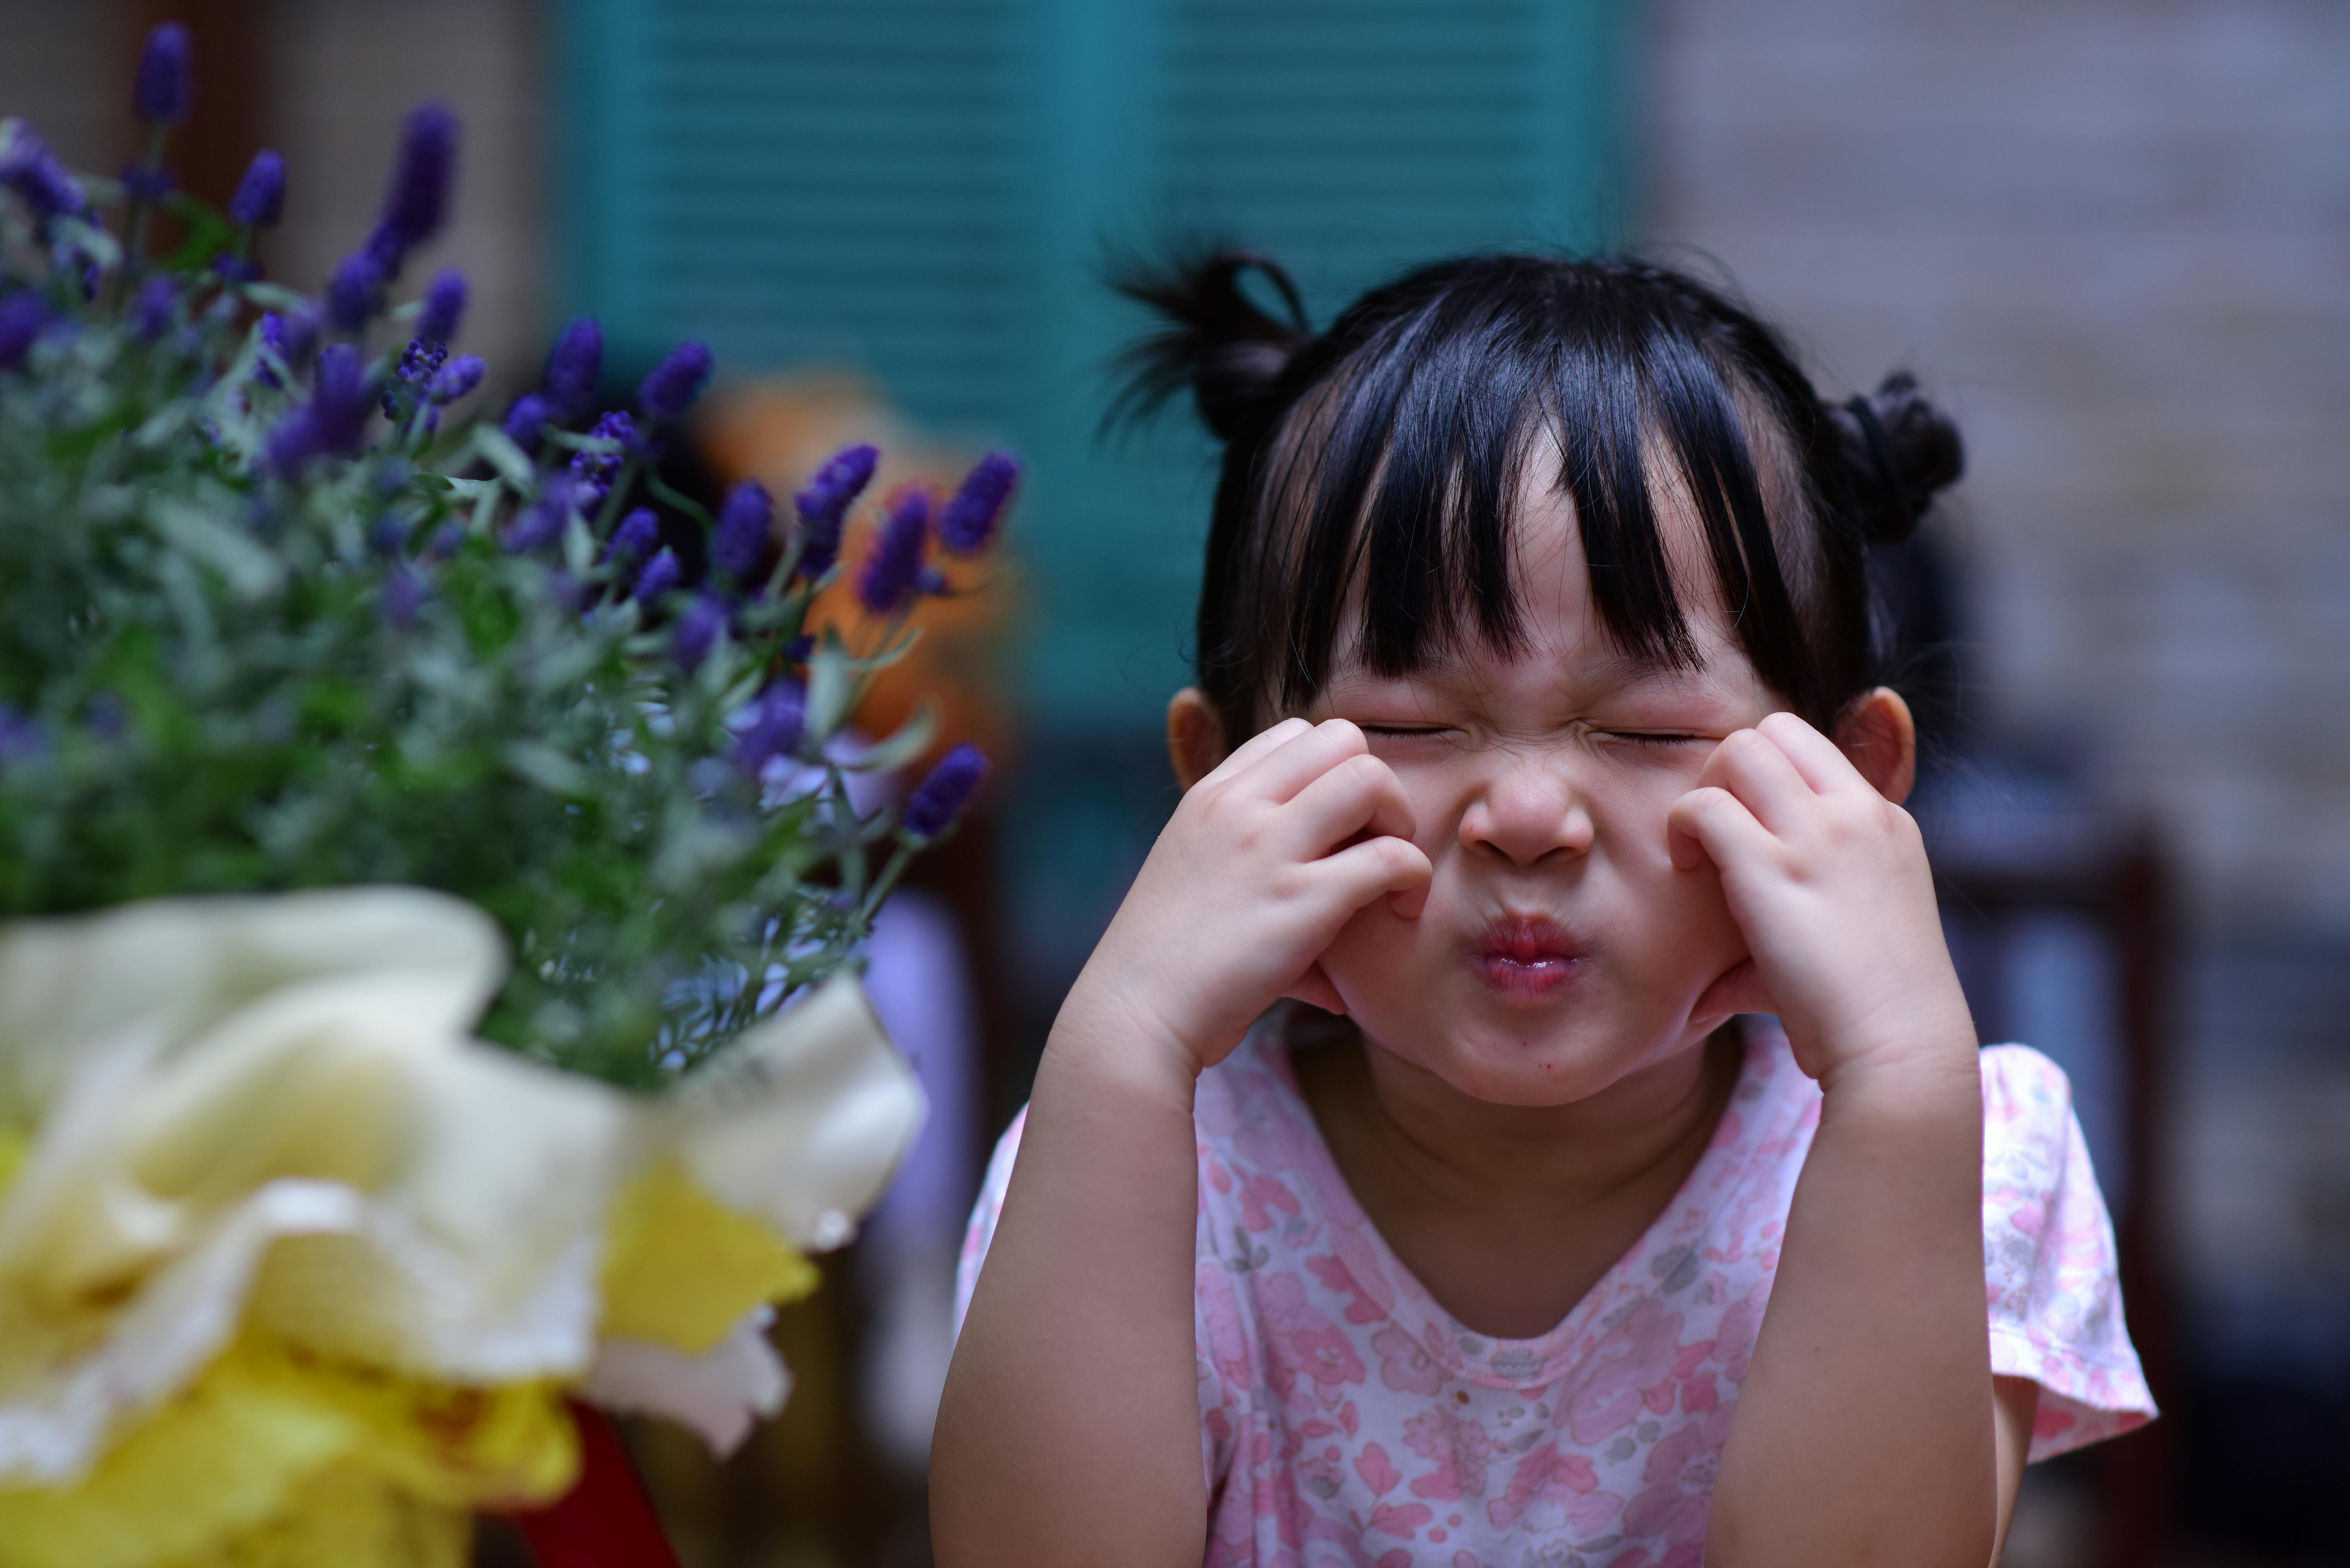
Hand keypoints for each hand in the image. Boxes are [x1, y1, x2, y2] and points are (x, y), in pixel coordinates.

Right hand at [1058, 718, 1431, 1085]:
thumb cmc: (1167, 968)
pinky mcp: (1301, 900)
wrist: (1133, 1018)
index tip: (1335, 832)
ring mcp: (1268, 849)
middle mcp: (1238, 808)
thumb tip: (1307, 890)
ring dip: (1400, 822)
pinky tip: (1401, 911)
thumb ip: (1248, 863)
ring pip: (1371, 779)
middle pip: (1341, 739)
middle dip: (1375, 786)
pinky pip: (1391, 856)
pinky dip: (1413, 879)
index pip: (1295, 735)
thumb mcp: (1194, 880)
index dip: (1331, 775)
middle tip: (1375, 844)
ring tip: (1392, 877)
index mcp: (1209, 798)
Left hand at [1665, 712, 1973, 1086]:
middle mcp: (1858, 814)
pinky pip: (1705, 804)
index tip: (1749, 832)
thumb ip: (1804, 914)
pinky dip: (1682, 827)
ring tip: (1700, 854)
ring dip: (1705, 792)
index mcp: (1885, 822)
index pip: (1814, 750)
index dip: (1767, 778)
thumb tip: (1723, 970)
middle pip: (1775, 730)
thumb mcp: (1855, 934)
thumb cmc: (1866, 1014)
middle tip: (1716, 834)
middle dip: (1732, 770)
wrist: (1899, 1051)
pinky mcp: (1776, 865)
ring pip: (1740, 749)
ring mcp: (1821, 834)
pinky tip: (1687, 871)